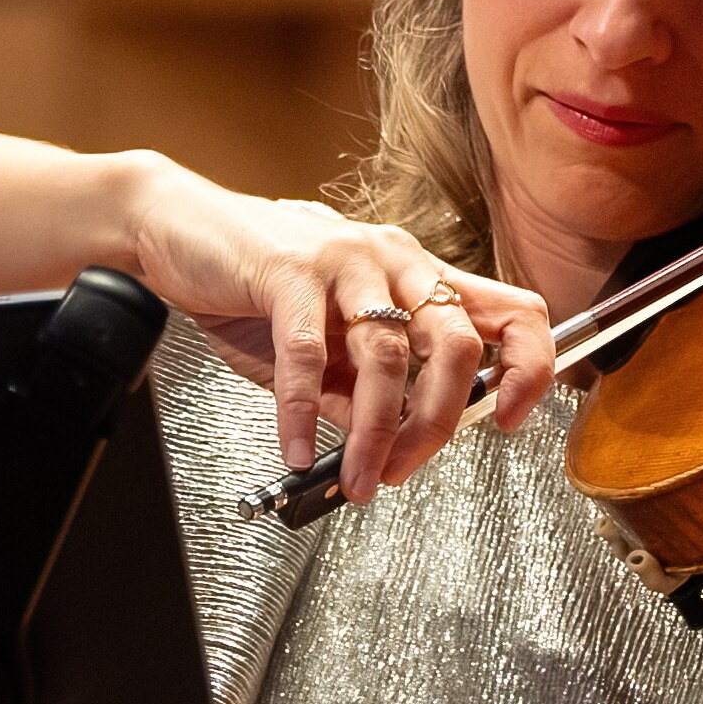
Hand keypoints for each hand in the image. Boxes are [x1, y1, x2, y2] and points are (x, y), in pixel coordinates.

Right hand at [111, 159, 556, 499]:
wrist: (175, 226)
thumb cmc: (254, 280)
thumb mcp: (322, 344)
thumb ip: (358, 389)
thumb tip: (385, 443)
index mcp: (417, 275)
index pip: (511, 311)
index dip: (527, 367)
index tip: (508, 419)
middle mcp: (394, 259)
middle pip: (458, 343)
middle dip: (440, 421)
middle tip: (409, 467)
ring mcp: (345, 260)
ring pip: (388, 355)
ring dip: (376, 432)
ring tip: (360, 477)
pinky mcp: (289, 270)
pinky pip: (307, 355)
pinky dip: (303, 413)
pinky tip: (298, 449)